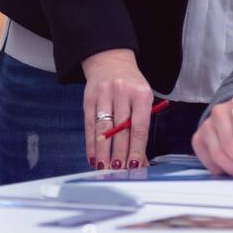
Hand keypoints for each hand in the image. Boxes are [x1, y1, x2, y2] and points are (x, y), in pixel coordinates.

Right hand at [82, 48, 153, 170]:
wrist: (110, 60)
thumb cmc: (131, 84)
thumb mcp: (143, 98)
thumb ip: (141, 126)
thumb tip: (140, 158)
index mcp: (141, 94)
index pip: (139, 127)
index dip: (136, 149)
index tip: (135, 166)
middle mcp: (122, 93)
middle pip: (121, 130)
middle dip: (120, 154)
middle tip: (120, 172)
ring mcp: (103, 95)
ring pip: (103, 129)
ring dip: (103, 152)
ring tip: (105, 168)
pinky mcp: (88, 99)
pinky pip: (89, 125)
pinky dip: (91, 144)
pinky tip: (92, 157)